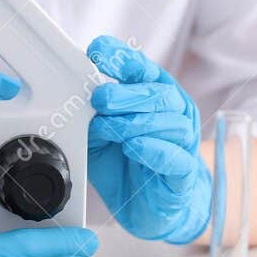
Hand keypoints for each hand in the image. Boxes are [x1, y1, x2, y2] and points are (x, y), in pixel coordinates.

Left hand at [86, 35, 211, 243]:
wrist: (152, 205)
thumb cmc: (129, 163)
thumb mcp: (101, 136)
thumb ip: (91, 117)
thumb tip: (72, 102)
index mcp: (153, 95)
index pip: (141, 68)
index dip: (121, 57)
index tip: (97, 50)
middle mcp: (173, 113)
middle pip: (157, 93)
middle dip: (125, 94)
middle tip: (99, 99)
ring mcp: (183, 142)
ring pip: (168, 122)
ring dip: (133, 122)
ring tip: (107, 128)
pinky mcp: (184, 173)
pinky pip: (175, 157)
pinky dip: (153, 150)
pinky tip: (133, 147)